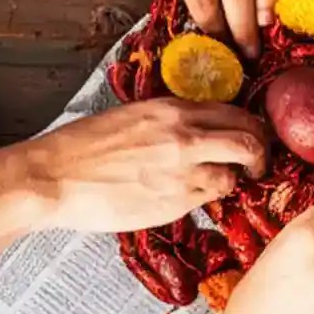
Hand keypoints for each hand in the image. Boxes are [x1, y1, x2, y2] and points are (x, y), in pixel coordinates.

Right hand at [20, 99, 266, 232]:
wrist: (53, 177)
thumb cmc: (83, 148)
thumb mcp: (133, 117)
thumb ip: (172, 121)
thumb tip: (202, 129)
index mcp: (172, 110)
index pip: (236, 113)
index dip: (252, 128)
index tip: (253, 137)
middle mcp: (184, 137)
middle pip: (249, 141)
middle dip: (260, 154)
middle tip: (256, 164)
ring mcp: (182, 172)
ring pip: (232, 175)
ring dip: (232, 179)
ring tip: (220, 182)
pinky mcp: (175, 202)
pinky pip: (208, 199)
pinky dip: (209, 196)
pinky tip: (194, 194)